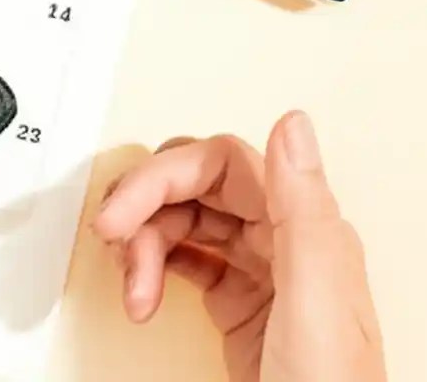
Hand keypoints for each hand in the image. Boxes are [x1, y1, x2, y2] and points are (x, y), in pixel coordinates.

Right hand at [93, 111, 384, 381]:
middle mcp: (283, 241)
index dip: (164, 176)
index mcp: (306, 226)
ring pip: (184, 221)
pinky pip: (185, 260)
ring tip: (134, 290)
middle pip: (195, 186)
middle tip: (112, 238)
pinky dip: (153, 269)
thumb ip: (301, 208)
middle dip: (145, 207)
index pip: (222, 163)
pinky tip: (144, 292)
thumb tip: (292, 123)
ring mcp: (259, 272)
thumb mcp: (313, 298)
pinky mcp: (238, 304)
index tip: (123, 214)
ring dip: (143, 245)